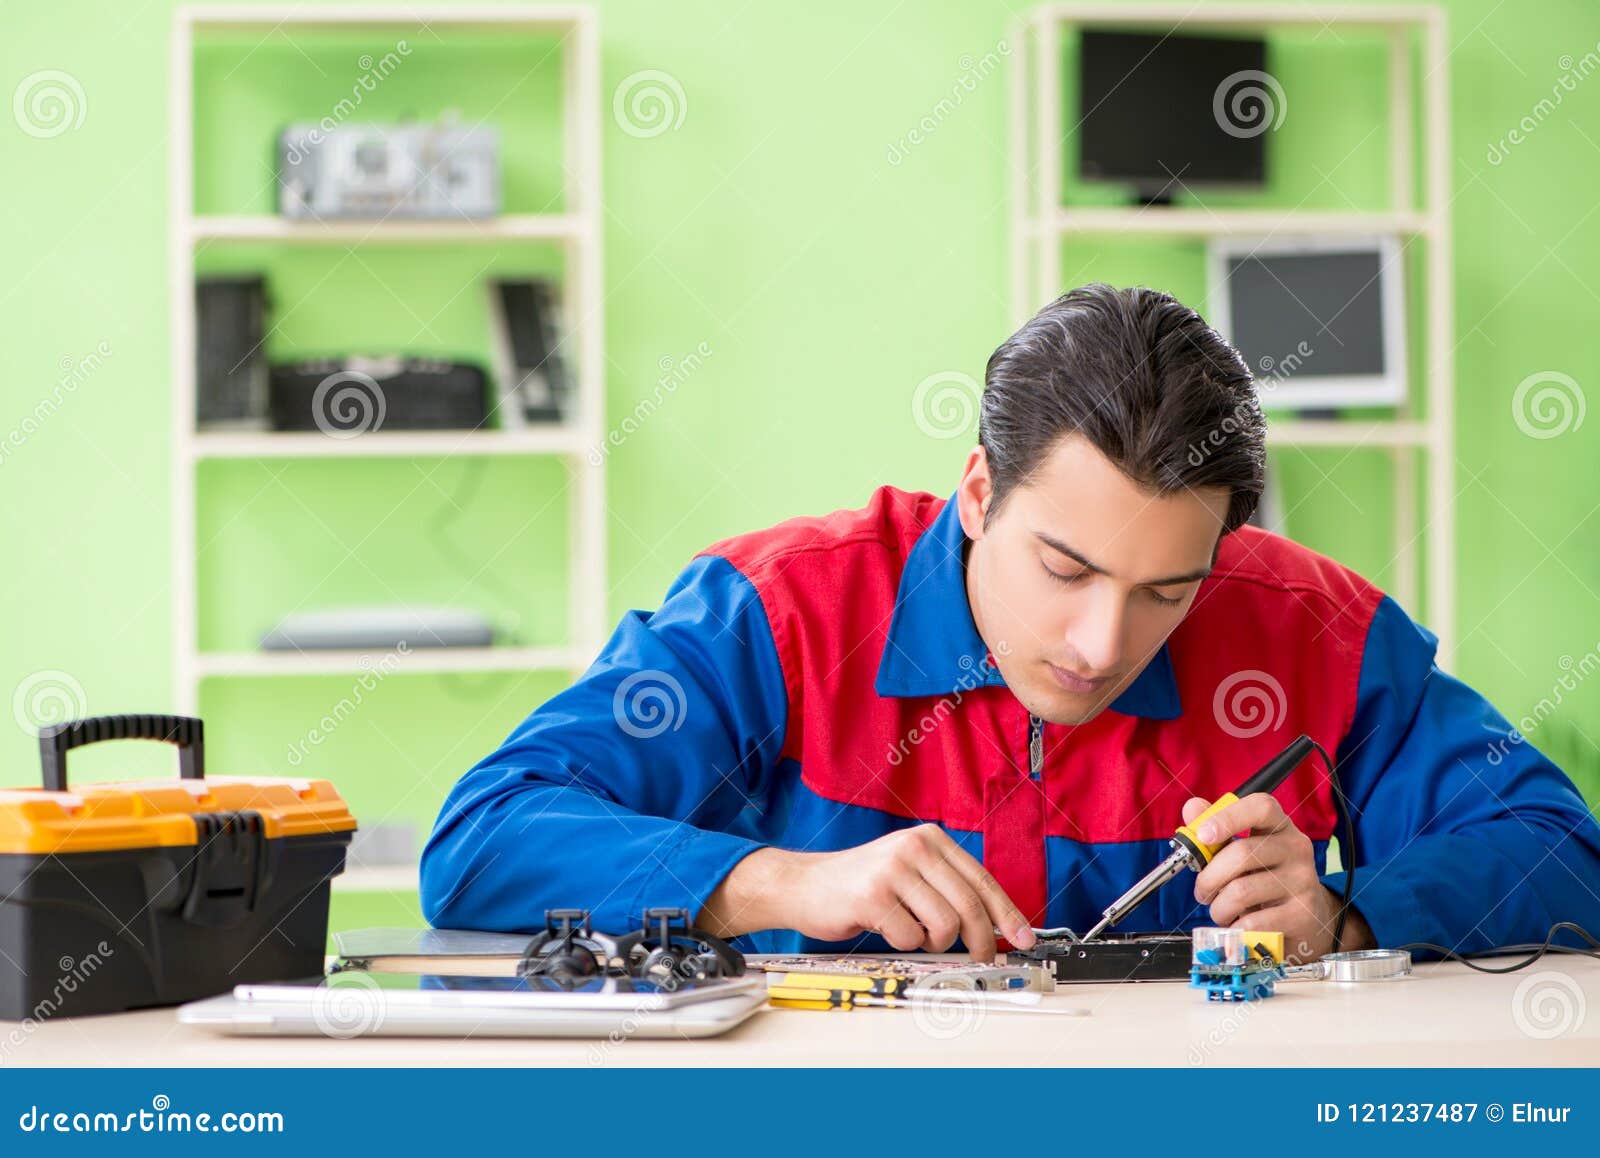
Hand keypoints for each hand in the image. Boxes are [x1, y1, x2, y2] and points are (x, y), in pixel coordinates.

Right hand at [697, 825, 1036, 960]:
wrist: (804, 884)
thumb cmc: (860, 884)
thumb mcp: (908, 871)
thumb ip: (946, 888)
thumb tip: (993, 926)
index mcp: (929, 839)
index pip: (981, 879)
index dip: (1007, 913)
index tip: (1022, 937)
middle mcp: (914, 847)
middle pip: (969, 904)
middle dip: (980, 939)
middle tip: (979, 956)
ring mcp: (893, 869)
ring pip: (944, 924)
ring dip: (935, 942)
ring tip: (915, 934)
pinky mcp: (873, 896)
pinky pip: (909, 937)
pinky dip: (903, 944)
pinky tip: (886, 929)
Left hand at [1183, 793, 1373, 961]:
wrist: (1305, 916)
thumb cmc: (1265, 877)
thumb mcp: (1243, 848)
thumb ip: (1215, 828)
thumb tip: (1192, 808)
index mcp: (1279, 826)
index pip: (1260, 807)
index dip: (1228, 818)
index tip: (1203, 835)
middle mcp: (1296, 848)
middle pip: (1241, 853)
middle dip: (1208, 878)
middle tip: (1202, 892)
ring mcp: (1303, 880)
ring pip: (1241, 891)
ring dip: (1219, 907)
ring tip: (1221, 911)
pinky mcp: (1303, 913)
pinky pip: (1254, 922)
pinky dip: (1235, 927)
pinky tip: (1238, 925)